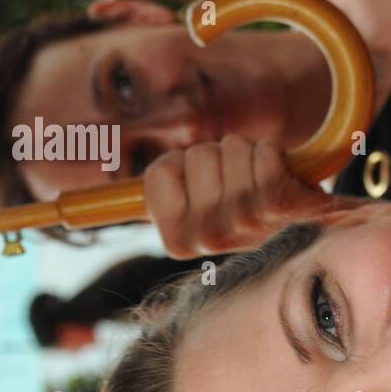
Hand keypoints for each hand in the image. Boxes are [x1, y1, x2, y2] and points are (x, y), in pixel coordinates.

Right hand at [143, 135, 369, 257]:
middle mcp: (209, 241)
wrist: (320, 223)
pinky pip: (264, 157)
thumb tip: (70, 202)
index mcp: (178, 240)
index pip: (157, 176)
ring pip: (230, 152)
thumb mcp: (198, 200)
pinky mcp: (281, 211)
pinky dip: (274, 151)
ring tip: (265, 177)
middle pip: (196, 157)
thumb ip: (161, 190)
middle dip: (220, 154)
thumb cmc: (252, 203)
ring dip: (249, 151)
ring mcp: (245, 228)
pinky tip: (283, 173)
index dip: (184, 163)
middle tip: (243, 179)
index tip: (206, 182)